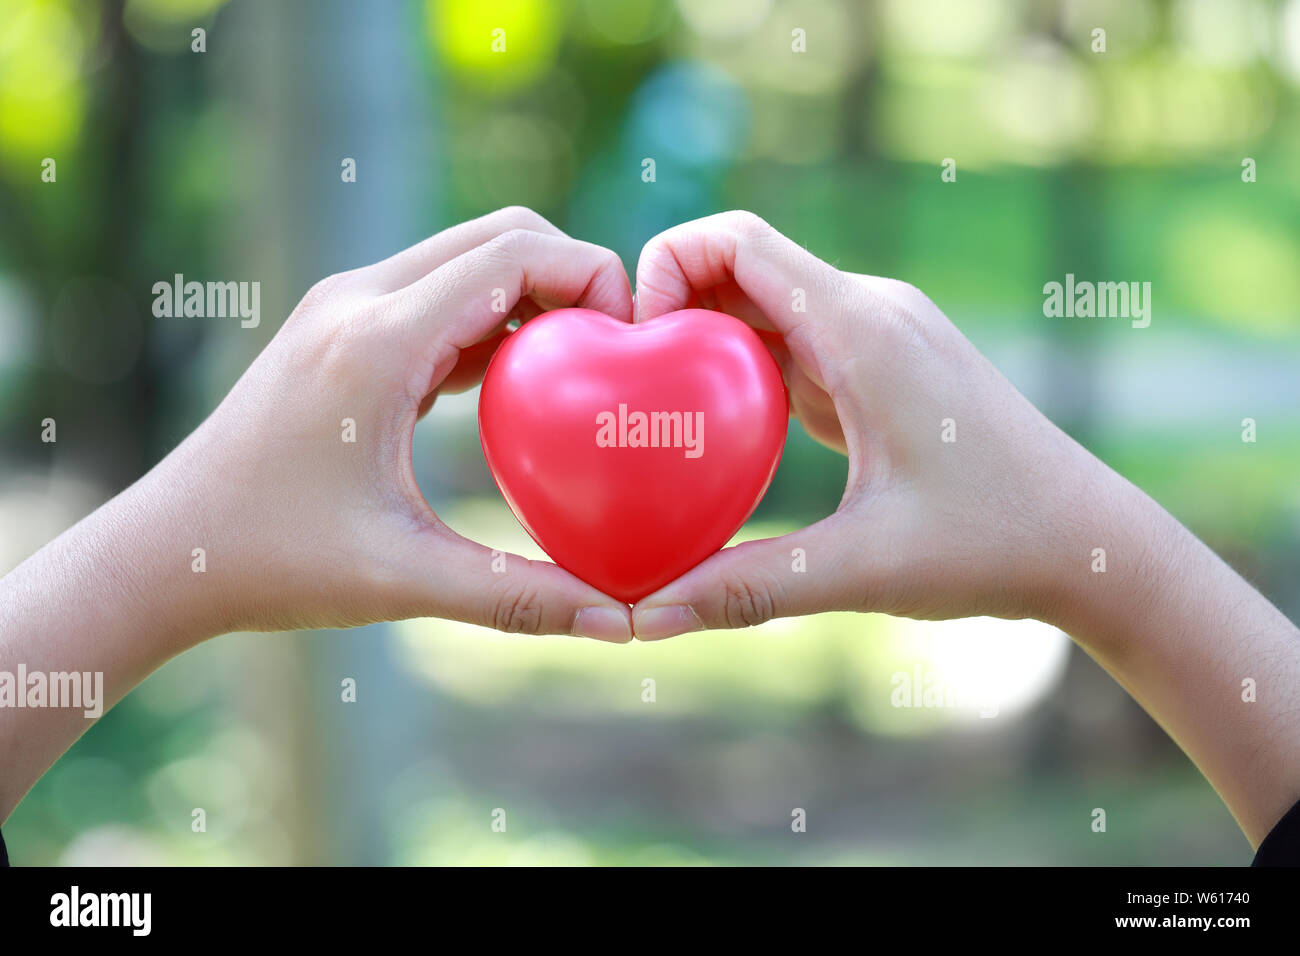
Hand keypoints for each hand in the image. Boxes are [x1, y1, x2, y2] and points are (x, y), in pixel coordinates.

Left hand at [179, 207, 638, 639]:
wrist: (166, 551)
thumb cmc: (272, 562)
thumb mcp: (402, 581)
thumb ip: (518, 596)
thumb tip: (620, 620)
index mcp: (377, 341)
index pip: (513, 252)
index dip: (592, 276)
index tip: (631, 345)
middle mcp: (357, 301)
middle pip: (499, 235)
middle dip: (573, 276)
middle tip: (615, 355)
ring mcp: (344, 308)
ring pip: (467, 258)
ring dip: (530, 297)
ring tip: (576, 375)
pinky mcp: (339, 330)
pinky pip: (437, 295)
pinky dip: (489, 321)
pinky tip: (512, 392)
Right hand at [628, 210, 1106, 638]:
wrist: (1088, 543)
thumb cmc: (991, 545)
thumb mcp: (861, 570)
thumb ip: (747, 588)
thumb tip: (641, 619)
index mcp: (864, 330)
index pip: (739, 240)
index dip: (666, 264)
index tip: (635, 343)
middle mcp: (872, 313)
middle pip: (743, 266)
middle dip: (673, 307)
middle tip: (628, 386)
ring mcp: (883, 337)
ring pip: (769, 306)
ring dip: (708, 340)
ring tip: (659, 412)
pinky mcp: (887, 369)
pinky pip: (797, 345)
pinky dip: (747, 373)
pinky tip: (722, 436)